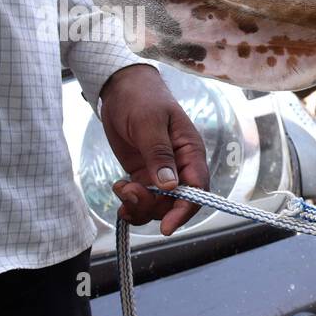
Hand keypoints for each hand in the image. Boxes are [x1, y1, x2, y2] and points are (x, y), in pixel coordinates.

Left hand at [99, 66, 208, 235]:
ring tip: (120, 188)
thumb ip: (159, 154)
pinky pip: (143, 198)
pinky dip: (130, 202)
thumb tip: (169, 185)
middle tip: (129, 193)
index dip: (184, 210)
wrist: (121, 89)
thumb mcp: (148, 123)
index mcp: (190, 152)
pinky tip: (119, 190)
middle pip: (175, 203)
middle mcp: (180, 167)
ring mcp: (161, 173)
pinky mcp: (144, 174)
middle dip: (152, 207)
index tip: (166, 226)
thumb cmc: (141, 98)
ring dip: (138, 205)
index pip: (196, 189)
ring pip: (157, 205)